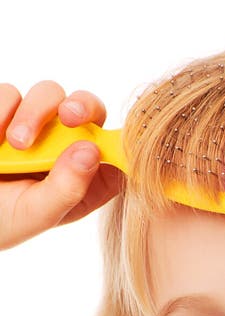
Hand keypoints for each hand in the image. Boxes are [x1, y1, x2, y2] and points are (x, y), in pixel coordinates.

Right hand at [0, 80, 120, 249]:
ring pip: (50, 94)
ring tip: (15, 145)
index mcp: (88, 178)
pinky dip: (2, 110)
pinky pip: (10, 93)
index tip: (104, 138)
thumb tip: (90, 151)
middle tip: (68, 116)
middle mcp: (68, 148)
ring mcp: (39, 127)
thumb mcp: (37, 214)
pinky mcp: (8, 110)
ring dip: (34, 114)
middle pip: (90, 109)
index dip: (120, 140)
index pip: (116, 152)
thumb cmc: (3, 220)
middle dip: (82, 106)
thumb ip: (66, 188)